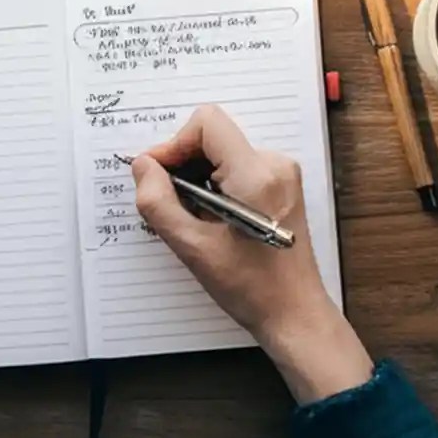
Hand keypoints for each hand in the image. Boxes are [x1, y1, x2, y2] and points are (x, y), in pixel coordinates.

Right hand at [131, 105, 372, 402]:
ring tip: (193, 219)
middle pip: (213, 137)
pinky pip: (236, 168)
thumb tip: (143, 166)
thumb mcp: (193, 247)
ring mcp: (281, 174)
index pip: (207, 124)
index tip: (157, 177)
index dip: (173, 144)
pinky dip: (214, 186)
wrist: (295, 314)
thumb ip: (159, 202)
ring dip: (198, 179)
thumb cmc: (251, 287)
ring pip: (222, 153)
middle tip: (172, 205)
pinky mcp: (281, 186)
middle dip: (183, 165)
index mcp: (256, 174)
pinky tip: (212, 221)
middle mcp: (274, 165)